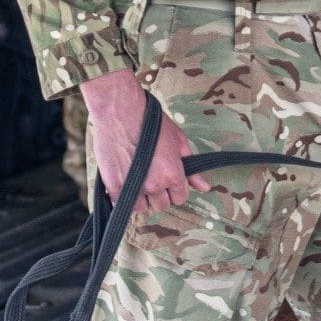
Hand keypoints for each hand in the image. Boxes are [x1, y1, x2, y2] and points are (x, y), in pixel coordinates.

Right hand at [81, 68, 210, 213]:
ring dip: (141, 198)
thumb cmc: (150, 122)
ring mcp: (134, 187)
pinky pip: (123, 205)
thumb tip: (205, 187)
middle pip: (162, 205)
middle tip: (151, 176)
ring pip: (142, 208)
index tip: (167, 179)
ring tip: (137, 179)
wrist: (120, 112)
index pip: (180, 198)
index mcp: (173, 174)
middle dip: (159, 194)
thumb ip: (191, 168)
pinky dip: (124, 197)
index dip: (175, 189)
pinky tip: (124, 181)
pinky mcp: (115, 187)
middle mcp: (155, 185)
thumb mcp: (178, 141)